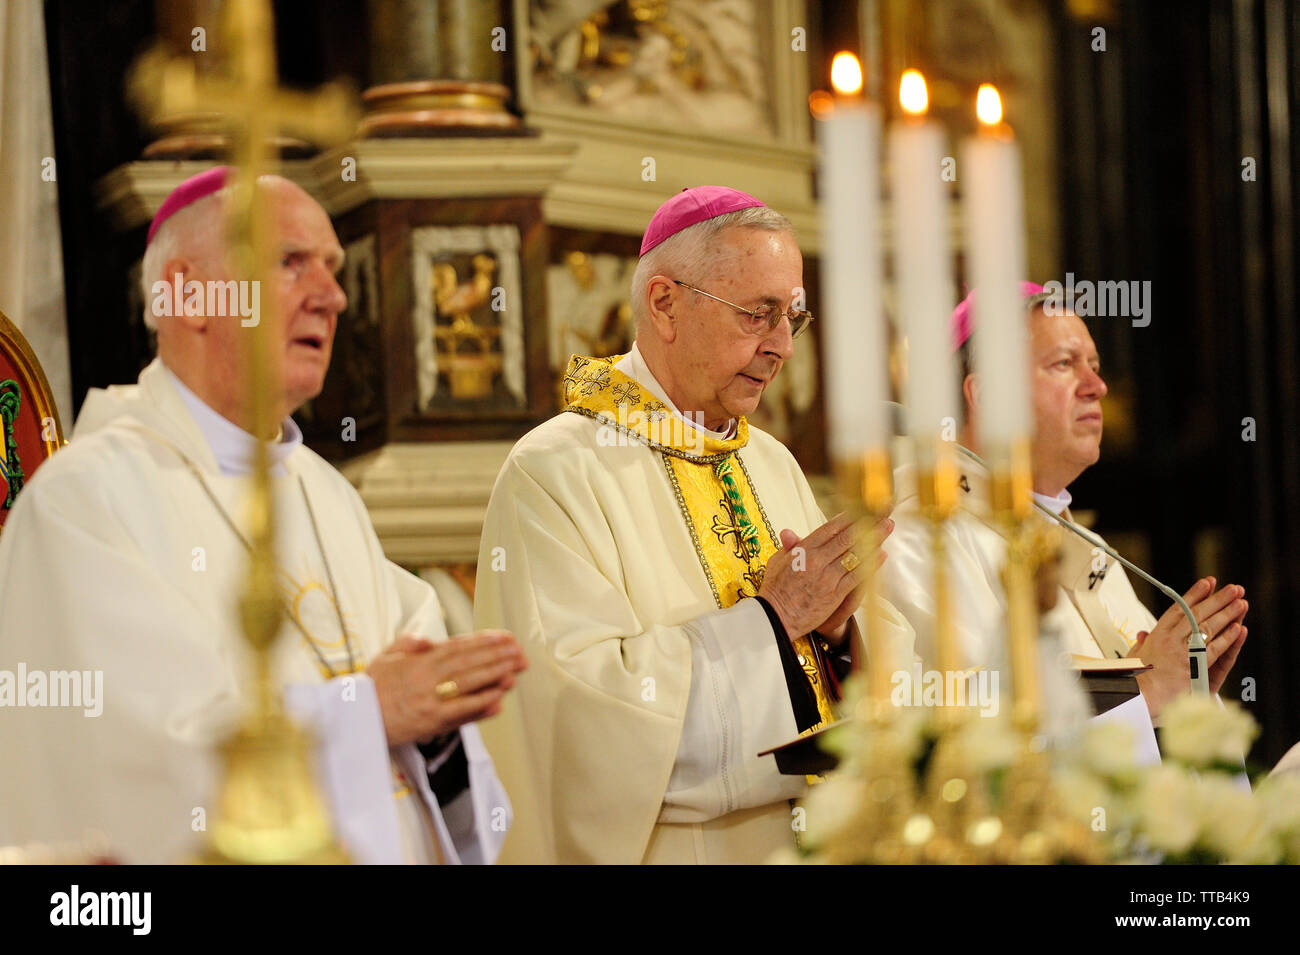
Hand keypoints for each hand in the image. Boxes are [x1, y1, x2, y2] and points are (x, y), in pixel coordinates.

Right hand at [368, 629, 526, 746]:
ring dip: (495, 677)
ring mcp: (431, 701)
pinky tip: (498, 700)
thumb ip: (408, 644)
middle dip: (497, 656)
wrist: (354, 719)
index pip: (458, 646)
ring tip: (516, 669)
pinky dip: (480, 706)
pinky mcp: (431, 722)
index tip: (505, 637)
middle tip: (520, 651)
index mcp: (419, 661)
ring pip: (469, 685)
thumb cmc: (370, 688)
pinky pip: (460, 713)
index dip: (484, 641)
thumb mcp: (385, 657)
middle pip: (469, 663)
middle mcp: (427, 678)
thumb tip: (428, 639)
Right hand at [757, 513, 890, 640]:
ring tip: (887, 527)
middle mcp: (817, 560)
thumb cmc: (773, 590)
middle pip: (847, 537)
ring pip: (855, 554)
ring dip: (874, 539)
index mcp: (802, 550)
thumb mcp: (776, 562)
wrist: (774, 618)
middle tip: (883, 512)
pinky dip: (870, 564)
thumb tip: (789, 532)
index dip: (848, 517)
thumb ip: (788, 547)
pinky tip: (881, 554)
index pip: (829, 528)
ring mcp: (827, 577)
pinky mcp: (835, 594)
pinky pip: (856, 576)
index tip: (861, 509)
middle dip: (867, 523)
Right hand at [1130, 577, 1247, 719]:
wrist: (1137, 696)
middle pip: (1196, 614)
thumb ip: (1142, 644)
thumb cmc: (1133, 679)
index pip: (1178, 609)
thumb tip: (1143, 633)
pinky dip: (1226, 637)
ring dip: (1226, 613)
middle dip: (1217, 599)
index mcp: (1157, 635)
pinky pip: (1213, 648)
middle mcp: (1169, 639)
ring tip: (1241, 602)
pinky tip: (1237, 627)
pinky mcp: (1192, 665)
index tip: (1207, 582)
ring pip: (1207, 627)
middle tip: (1233, 588)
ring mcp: (1181, 651)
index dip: (1194, 594)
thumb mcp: (1134, 656)